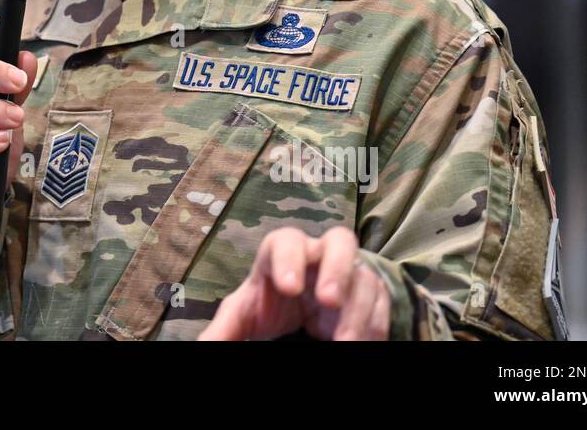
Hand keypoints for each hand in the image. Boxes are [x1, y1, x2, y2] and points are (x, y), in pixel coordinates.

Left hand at [198, 227, 389, 340]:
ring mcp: (351, 272)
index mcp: (283, 253)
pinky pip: (383, 303)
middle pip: (340, 240)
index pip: (285, 240)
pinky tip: (362, 343)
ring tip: (344, 344)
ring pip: (365, 277)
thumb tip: (204, 346)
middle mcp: (321, 255)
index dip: (288, 258)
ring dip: (358, 311)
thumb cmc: (270, 301)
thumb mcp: (246, 314)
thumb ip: (227, 328)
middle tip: (328, 300)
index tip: (288, 288)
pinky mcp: (370, 294)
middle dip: (337, 268)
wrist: (301, 306)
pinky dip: (374, 325)